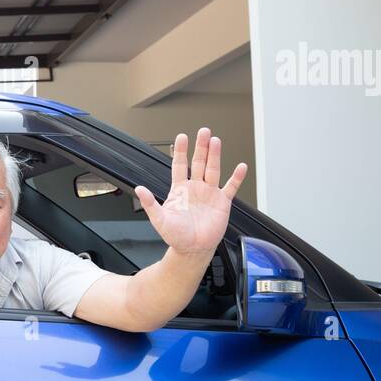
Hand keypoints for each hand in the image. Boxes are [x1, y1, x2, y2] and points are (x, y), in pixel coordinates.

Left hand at [134, 127, 246, 256]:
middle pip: (198, 162)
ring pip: (213, 169)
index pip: (180, 165)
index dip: (181, 151)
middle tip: (204, 131)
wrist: (192, 249)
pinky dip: (236, 177)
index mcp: (180, 189)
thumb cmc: (175, 236)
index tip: (182, 137)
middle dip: (201, 147)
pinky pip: (231, 187)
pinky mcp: (222, 202)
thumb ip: (150, 203)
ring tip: (216, 141)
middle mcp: (195, 188)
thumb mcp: (159, 219)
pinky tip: (241, 166)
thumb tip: (139, 189)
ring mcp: (209, 193)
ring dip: (215, 155)